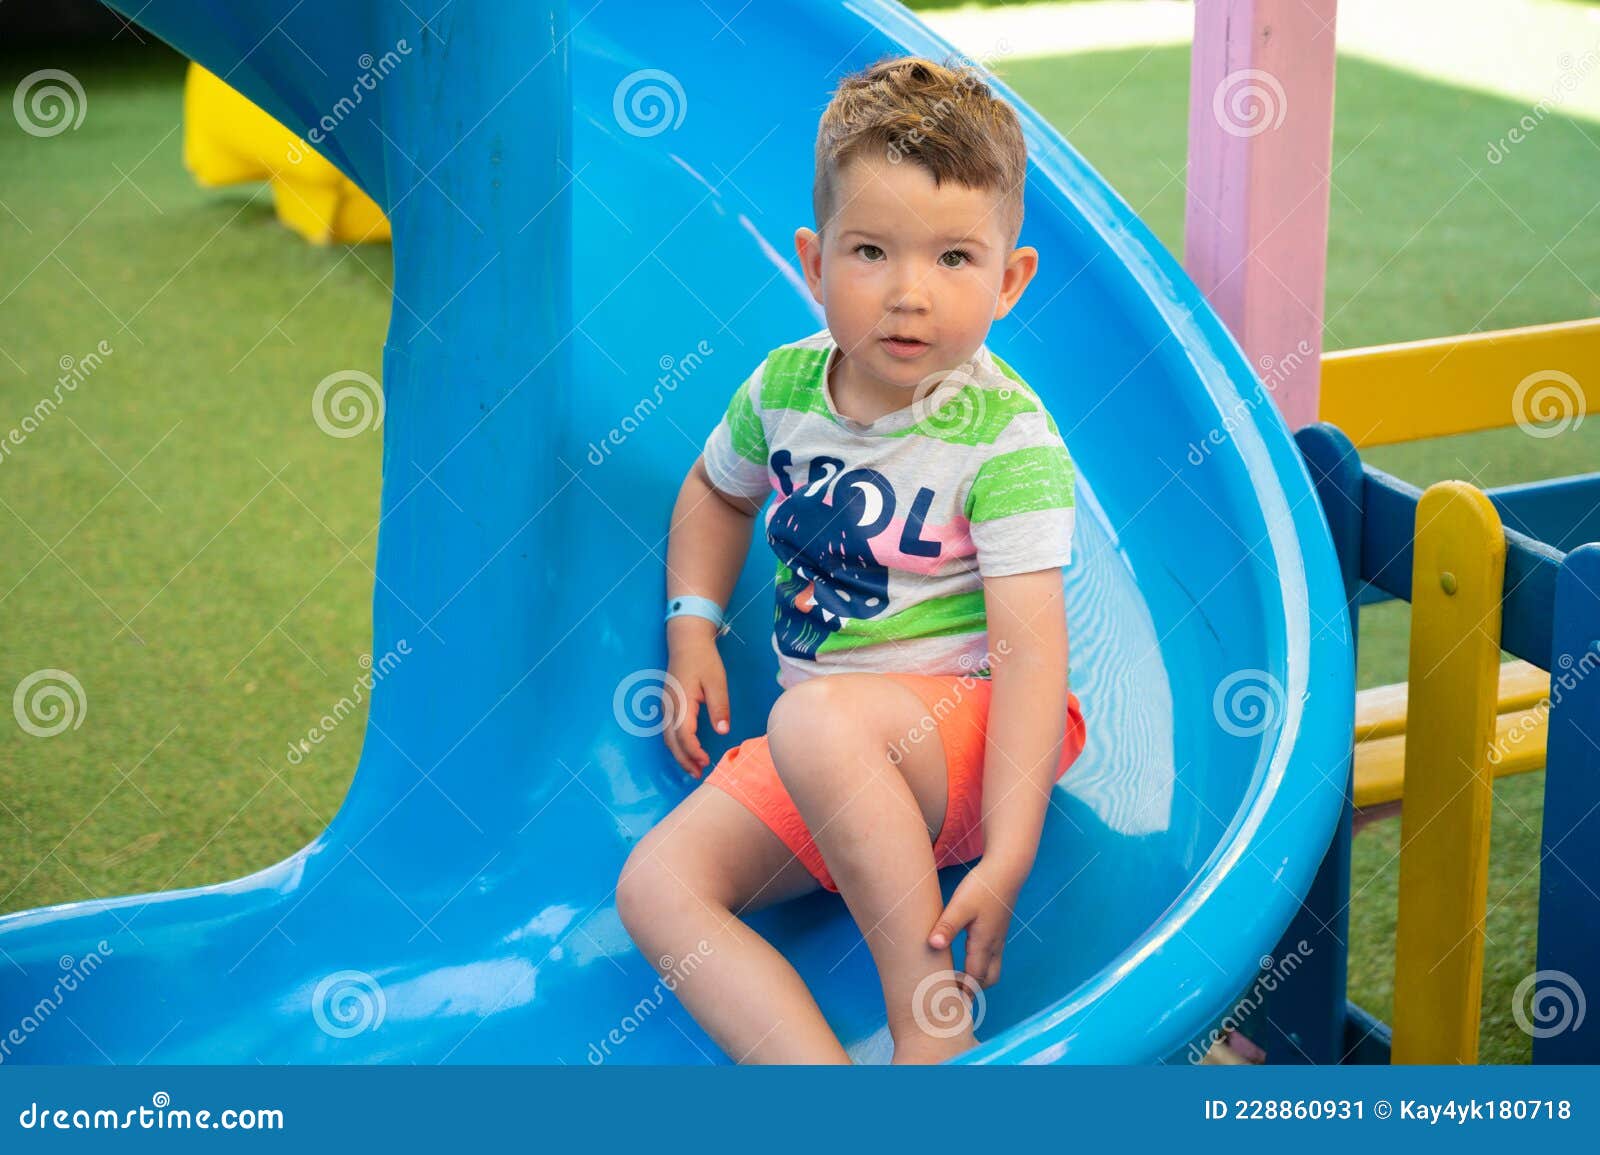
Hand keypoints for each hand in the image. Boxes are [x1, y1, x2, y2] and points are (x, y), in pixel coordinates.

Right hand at [662, 620, 730, 777]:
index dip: (693, 752)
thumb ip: (719, 707)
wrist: (686, 640)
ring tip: (693, 767)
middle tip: (698, 774)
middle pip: (671, 741)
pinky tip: (686, 749)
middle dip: (684, 760)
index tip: (706, 761)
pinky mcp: (666, 704)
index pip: (684, 735)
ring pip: (666, 737)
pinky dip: (675, 744)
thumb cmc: (704, 659)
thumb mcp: (717, 682)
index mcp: (681, 702)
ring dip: (678, 754)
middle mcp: (669, 707)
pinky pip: (666, 730)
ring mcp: (665, 705)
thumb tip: (723, 732)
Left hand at [926, 858, 1027, 989]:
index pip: (975, 978)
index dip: (964, 992)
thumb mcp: (960, 905)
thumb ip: (947, 926)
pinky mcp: (998, 928)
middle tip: (954, 994)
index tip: (951, 1005)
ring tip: (958, 979)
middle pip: (988, 978)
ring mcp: (998, 937)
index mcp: (984, 943)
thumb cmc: (983, 887)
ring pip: (992, 967)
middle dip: (974, 990)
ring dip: (979, 977)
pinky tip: (967, 955)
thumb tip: (933, 946)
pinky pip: (992, 955)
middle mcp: (994, 944)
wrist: (1007, 869)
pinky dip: (981, 963)